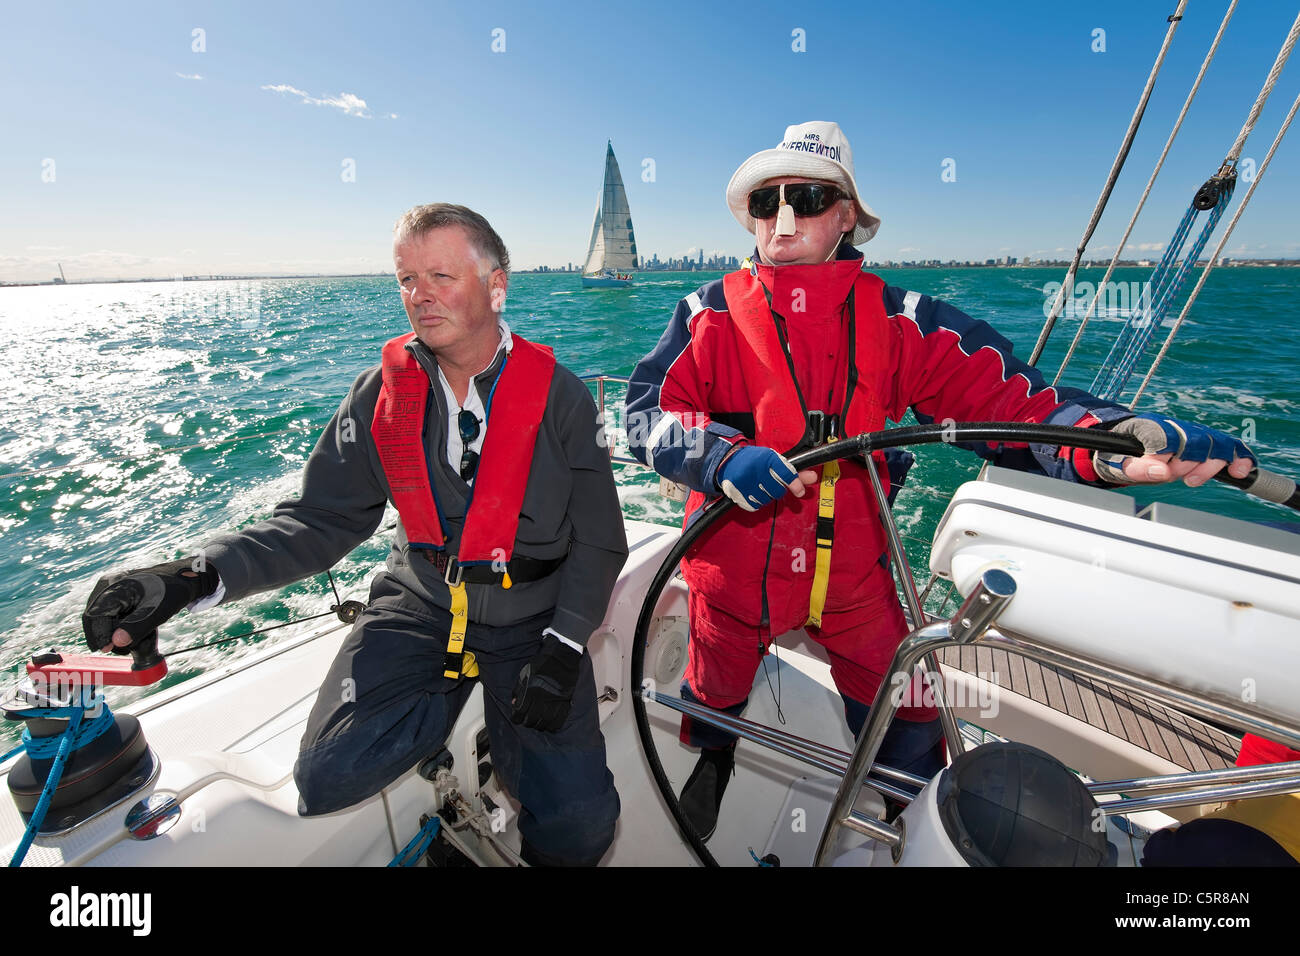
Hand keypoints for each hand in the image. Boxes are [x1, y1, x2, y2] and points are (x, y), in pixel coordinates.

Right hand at [82, 559, 217, 652]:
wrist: (184, 577)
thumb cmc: (173, 592)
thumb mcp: (158, 612)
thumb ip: (136, 627)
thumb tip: (115, 642)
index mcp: (116, 586)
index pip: (95, 615)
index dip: (98, 634)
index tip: (107, 649)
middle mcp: (108, 583)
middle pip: (94, 615)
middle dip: (103, 634)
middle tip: (118, 649)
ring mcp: (110, 586)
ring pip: (99, 614)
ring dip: (107, 630)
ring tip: (124, 642)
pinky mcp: (115, 591)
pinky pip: (107, 610)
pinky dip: (113, 623)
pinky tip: (125, 632)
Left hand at [511, 635, 581, 731]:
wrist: (562, 657)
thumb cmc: (542, 664)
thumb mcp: (526, 673)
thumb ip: (519, 689)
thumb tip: (514, 703)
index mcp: (531, 690)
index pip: (520, 711)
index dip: (516, 718)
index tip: (516, 718)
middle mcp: (542, 697)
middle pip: (532, 719)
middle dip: (527, 722)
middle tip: (526, 721)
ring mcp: (555, 701)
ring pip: (545, 722)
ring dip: (539, 725)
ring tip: (537, 724)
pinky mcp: (566, 701)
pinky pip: (559, 719)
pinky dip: (554, 725)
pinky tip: (550, 725)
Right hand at [716, 445, 816, 511]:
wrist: (727, 462)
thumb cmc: (754, 460)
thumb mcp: (773, 461)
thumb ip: (793, 471)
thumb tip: (812, 478)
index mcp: (766, 458)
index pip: (786, 473)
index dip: (795, 483)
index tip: (800, 491)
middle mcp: (756, 469)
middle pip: (778, 490)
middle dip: (777, 489)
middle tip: (770, 482)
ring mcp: (746, 483)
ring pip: (767, 499)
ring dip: (767, 495)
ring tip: (759, 485)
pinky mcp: (738, 494)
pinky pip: (756, 505)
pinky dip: (757, 501)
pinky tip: (752, 491)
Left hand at [1094, 414, 1254, 486]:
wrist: (1125, 452)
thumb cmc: (1122, 457)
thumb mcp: (1119, 465)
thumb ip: (1137, 468)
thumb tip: (1161, 472)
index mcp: (1149, 425)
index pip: (1166, 437)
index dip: (1163, 457)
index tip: (1157, 471)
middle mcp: (1175, 425)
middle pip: (1196, 440)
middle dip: (1186, 464)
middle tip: (1172, 477)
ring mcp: (1193, 433)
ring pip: (1216, 443)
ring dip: (1209, 465)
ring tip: (1191, 481)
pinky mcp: (1206, 445)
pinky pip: (1230, 448)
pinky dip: (1239, 459)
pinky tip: (1240, 472)